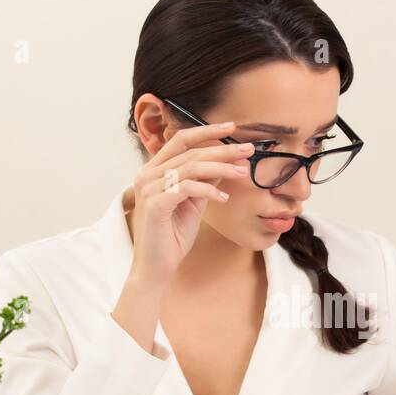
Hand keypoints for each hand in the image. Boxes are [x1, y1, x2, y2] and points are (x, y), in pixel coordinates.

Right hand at [125, 120, 254, 286]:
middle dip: (222, 149)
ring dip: (221, 168)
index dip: (207, 131)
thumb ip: (205, 180)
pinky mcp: (154, 204)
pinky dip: (208, 190)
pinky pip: (187, 188)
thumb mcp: (193, 203)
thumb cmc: (172, 236)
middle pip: (190, 151)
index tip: (232, 127)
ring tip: (243, 174)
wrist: (156, 267)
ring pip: (190, 167)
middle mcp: (147, 174)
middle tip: (248, 149)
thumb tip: (226, 162)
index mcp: (154, 170)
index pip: (181, 140)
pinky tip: (223, 199)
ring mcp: (149, 188)